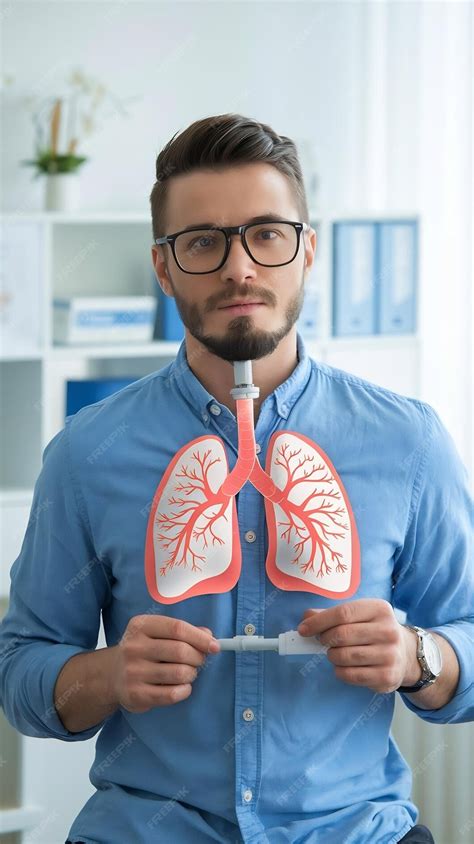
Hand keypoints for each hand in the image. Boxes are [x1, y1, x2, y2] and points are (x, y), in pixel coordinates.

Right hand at [113, 615, 219, 711]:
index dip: (200, 637)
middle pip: (180, 651)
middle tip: (199, 661)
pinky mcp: (136, 694)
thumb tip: (209, 636)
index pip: (177, 628)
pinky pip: (171, 694)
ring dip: (191, 674)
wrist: (112, 675)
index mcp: (141, 626)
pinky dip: (185, 691)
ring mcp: (133, 672)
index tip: (214, 646)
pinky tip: (182, 687)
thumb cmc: (143, 650)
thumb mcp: (157, 633)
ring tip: (188, 673)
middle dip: (198, 657)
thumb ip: (182, 631)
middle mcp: (134, 647)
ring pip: (179, 673)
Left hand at [297, 599, 420, 693]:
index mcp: (379, 609)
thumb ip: (332, 615)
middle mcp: (388, 631)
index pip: (343, 613)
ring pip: (344, 656)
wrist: (405, 654)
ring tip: (336, 653)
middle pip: (342, 635)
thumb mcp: (358, 616)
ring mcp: (390, 655)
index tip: (303, 629)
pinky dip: (340, 671)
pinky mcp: (387, 676)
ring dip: (332, 656)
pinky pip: (350, 675)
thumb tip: (306, 618)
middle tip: (322, 641)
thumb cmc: (373, 631)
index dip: (319, 621)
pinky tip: (344, 666)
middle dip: (325, 639)